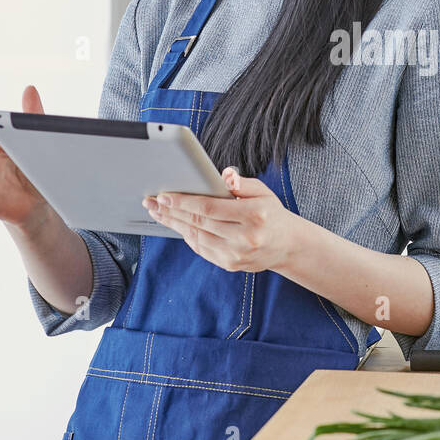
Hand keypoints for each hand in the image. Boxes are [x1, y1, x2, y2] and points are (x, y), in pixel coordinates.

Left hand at [144, 167, 301, 272]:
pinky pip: (201, 248)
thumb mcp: (263, 192)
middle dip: (171, 211)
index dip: (184, 201)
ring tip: (158, 212)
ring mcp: (236, 254)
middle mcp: (244, 238)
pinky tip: (177, 225)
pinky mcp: (230, 264)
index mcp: (254, 215)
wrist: (287, 245)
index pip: (210, 207)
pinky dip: (187, 236)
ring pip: (196, 237)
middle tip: (152, 202)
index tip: (164, 195)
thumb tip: (223, 175)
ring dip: (174, 224)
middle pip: (199, 223)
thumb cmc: (271, 214)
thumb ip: (242, 183)